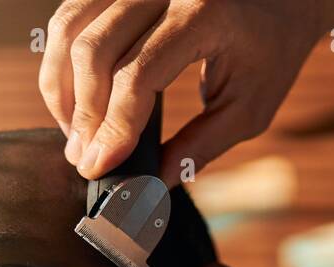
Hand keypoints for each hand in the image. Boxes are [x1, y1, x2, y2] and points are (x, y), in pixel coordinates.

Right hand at [39, 0, 333, 181]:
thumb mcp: (249, 108)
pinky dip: (64, 59)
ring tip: (75, 133)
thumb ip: (201, 147)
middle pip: (96, 50)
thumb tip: (151, 182)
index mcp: (204, 13)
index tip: (97, 166)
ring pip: (71, 26)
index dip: (113, 126)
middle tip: (84, 159)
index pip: (139, 74)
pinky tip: (75, 99)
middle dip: (83, 114)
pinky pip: (73, 13)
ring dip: (61, 86)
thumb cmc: (272, 51)